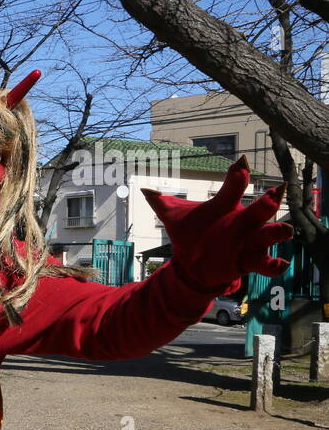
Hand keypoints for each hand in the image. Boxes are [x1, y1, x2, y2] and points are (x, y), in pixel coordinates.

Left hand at [142, 156, 292, 293]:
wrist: (192, 265)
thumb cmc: (189, 235)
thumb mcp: (175, 218)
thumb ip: (162, 203)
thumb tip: (144, 189)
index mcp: (225, 207)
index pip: (234, 189)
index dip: (237, 177)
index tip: (240, 164)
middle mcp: (242, 221)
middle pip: (260, 209)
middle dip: (268, 202)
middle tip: (274, 194)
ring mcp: (248, 242)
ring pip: (269, 234)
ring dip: (277, 231)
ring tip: (285, 230)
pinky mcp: (250, 262)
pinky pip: (267, 264)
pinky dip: (275, 264)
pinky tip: (280, 262)